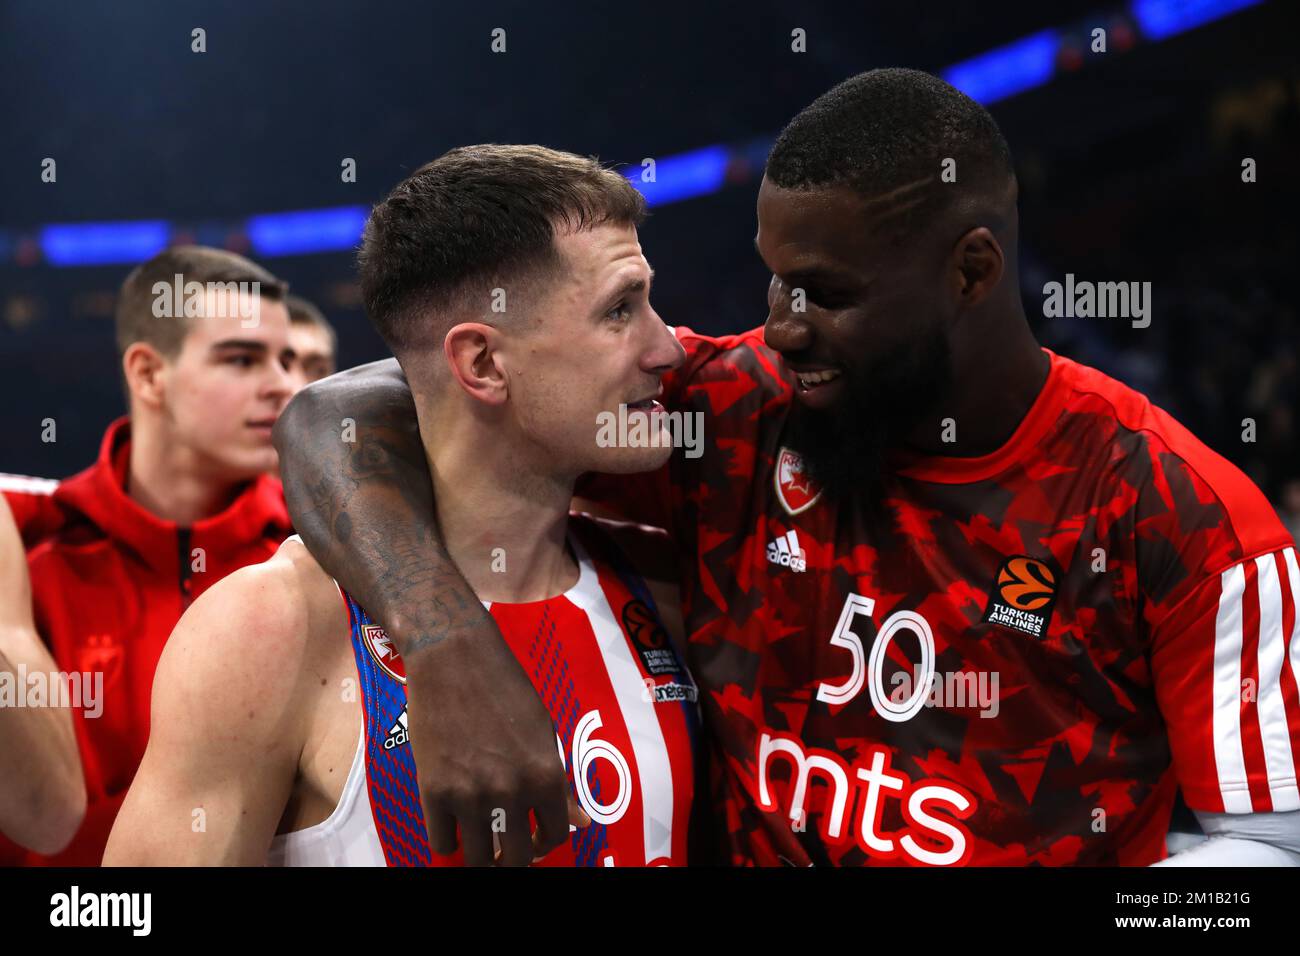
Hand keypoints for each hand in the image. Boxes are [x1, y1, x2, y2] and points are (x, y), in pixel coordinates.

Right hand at [402, 622, 589, 866]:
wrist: (454, 656)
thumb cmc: (504, 687)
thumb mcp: (544, 731)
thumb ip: (559, 782)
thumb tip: (582, 823)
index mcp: (546, 774)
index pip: (556, 836)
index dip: (545, 843)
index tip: (534, 840)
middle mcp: (511, 790)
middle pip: (515, 859)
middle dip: (511, 857)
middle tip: (502, 846)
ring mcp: (470, 794)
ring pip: (476, 859)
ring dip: (479, 855)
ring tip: (477, 840)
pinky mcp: (433, 791)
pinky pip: (442, 844)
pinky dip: (448, 841)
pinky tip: (452, 824)